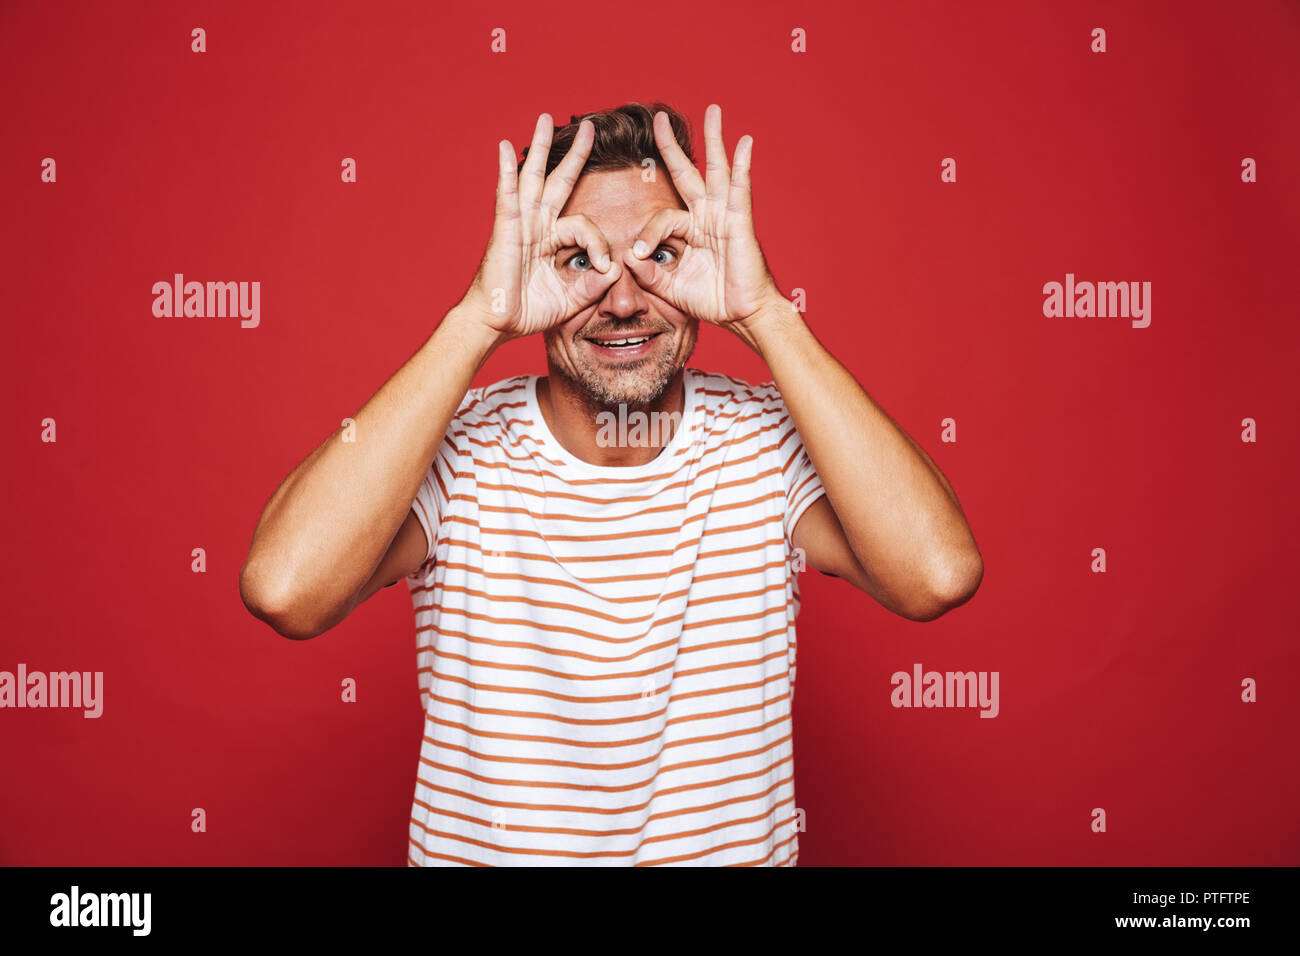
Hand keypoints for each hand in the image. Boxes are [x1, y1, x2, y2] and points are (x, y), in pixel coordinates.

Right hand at [459, 114, 620, 339]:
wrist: (497, 323)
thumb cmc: (528, 311)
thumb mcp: (572, 299)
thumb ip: (593, 285)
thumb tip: (614, 269)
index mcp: (552, 240)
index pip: (585, 227)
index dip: (599, 244)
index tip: (604, 266)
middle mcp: (537, 225)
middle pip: (558, 181)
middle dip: (574, 155)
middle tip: (589, 128)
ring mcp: (520, 223)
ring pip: (533, 178)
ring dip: (540, 147)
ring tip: (545, 119)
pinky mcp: (505, 228)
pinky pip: (507, 195)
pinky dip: (506, 171)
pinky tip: (505, 147)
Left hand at [622, 104, 785, 327]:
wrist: (742, 315)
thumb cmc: (711, 300)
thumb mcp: (669, 287)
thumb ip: (648, 272)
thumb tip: (629, 257)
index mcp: (690, 231)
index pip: (661, 219)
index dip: (647, 234)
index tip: (640, 254)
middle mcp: (707, 217)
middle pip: (688, 173)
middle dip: (673, 146)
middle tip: (660, 118)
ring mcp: (725, 216)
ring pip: (717, 170)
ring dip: (714, 139)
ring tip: (713, 110)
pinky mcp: (740, 222)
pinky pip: (741, 189)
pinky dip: (743, 165)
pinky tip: (745, 142)